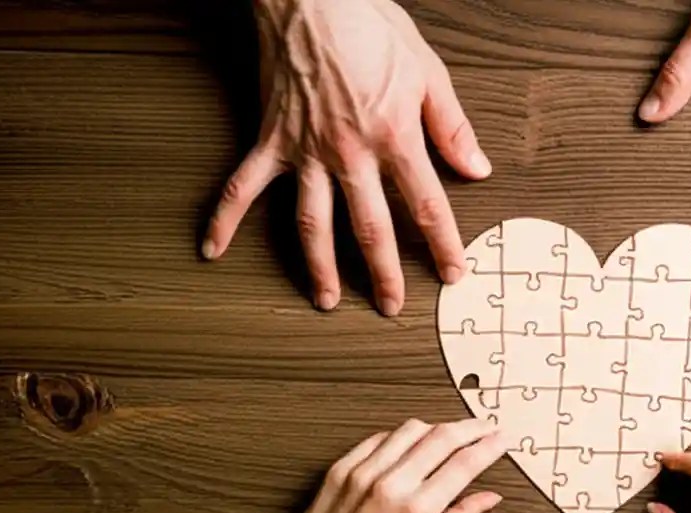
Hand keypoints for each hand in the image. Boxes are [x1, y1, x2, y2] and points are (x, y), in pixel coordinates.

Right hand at [203, 0, 490, 314]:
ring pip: (312, 222)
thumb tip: (477, 170)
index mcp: (394, 137)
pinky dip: (224, 218)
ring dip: (318, 266)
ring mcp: (305, 150)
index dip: (443, 245)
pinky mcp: (270, 139)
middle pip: (370, 228)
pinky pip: (243, 186)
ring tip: (325, 300)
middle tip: (391, 307)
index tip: (452, 274)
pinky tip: (212, 250)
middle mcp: (350, 154)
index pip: (426, 206)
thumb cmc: (370, 25)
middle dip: (383, 273)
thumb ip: (451, 127)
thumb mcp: (427, 71)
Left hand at [252, 417, 505, 512]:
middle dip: (470, 428)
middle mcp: (390, 485)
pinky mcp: (342, 466)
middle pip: (442, 437)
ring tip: (452, 434)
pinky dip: (402, 437)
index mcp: (415, 511)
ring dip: (437, 427)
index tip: (503, 439)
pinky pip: (381, 438)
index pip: (463, 464)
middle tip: (486, 427)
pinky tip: (412, 445)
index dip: (489, 447)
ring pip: (411, 429)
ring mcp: (363, 472)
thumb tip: (489, 498)